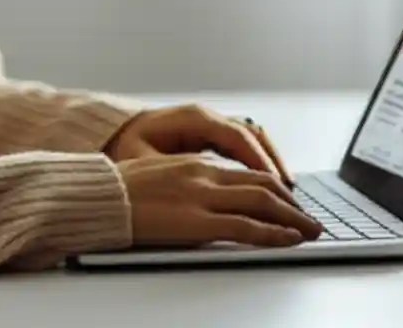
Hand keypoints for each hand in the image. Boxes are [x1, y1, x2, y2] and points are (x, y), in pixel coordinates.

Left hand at [104, 105, 294, 185]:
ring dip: (270, 161)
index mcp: (193, 118)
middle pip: (252, 135)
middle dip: (272, 162)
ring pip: (253, 138)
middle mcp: (207, 117)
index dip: (259, 159)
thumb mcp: (143, 158)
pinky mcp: (212, 135)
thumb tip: (195, 179)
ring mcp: (212, 124)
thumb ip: (170, 167)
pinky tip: (267, 183)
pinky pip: (244, 144)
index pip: (237, 135)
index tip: (274, 182)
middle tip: (288, 191)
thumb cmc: (127, 147)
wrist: (116, 134)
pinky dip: (259, 160)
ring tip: (285, 189)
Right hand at [118, 155, 322, 246]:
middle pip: (262, 184)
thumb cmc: (116, 192)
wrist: (94, 198)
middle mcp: (203, 174)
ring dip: (291, 218)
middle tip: (308, 218)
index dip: (273, 187)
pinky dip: (273, 233)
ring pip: (262, 202)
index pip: (246, 171)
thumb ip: (184, 181)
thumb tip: (203, 196)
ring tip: (308, 230)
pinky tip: (288, 239)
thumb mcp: (156, 176)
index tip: (287, 201)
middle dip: (291, 203)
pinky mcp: (196, 220)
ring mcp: (201, 196)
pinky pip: (246, 227)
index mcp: (194, 163)